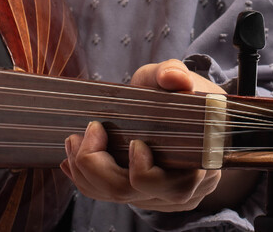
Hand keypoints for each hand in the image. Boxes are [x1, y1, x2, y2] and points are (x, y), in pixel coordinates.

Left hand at [60, 59, 254, 212]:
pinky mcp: (138, 196)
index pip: (173, 185)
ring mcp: (157, 197)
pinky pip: (105, 196)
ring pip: (112, 197)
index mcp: (200, 164)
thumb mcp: (182, 78)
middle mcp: (181, 190)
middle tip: (90, 130)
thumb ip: (175, 74)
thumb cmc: (185, 99)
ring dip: (85, 170)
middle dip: (98, 164)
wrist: (189, 116)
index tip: (133, 141)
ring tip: (74, 139)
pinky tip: (72, 159)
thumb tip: (173, 77)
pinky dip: (83, 178)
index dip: (144, 169)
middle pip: (131, 192)